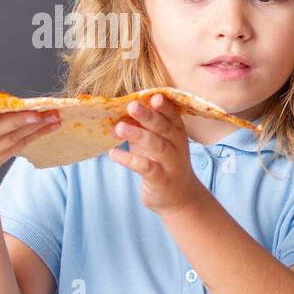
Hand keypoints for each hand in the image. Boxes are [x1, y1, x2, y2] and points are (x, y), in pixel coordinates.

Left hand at [108, 94, 204, 214]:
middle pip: (164, 128)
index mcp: (177, 133)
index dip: (164, 106)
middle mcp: (177, 146)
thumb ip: (141, 128)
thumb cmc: (163, 163)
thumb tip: (119, 113)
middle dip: (149, 116)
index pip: (172, 116)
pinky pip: (146, 168)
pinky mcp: (161, 179)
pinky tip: (113, 154)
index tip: (154, 96)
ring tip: (118, 128)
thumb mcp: (155, 142)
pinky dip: (129, 160)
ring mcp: (170, 163)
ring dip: (138, 135)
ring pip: (157, 146)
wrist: (179, 197)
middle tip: (132, 105)